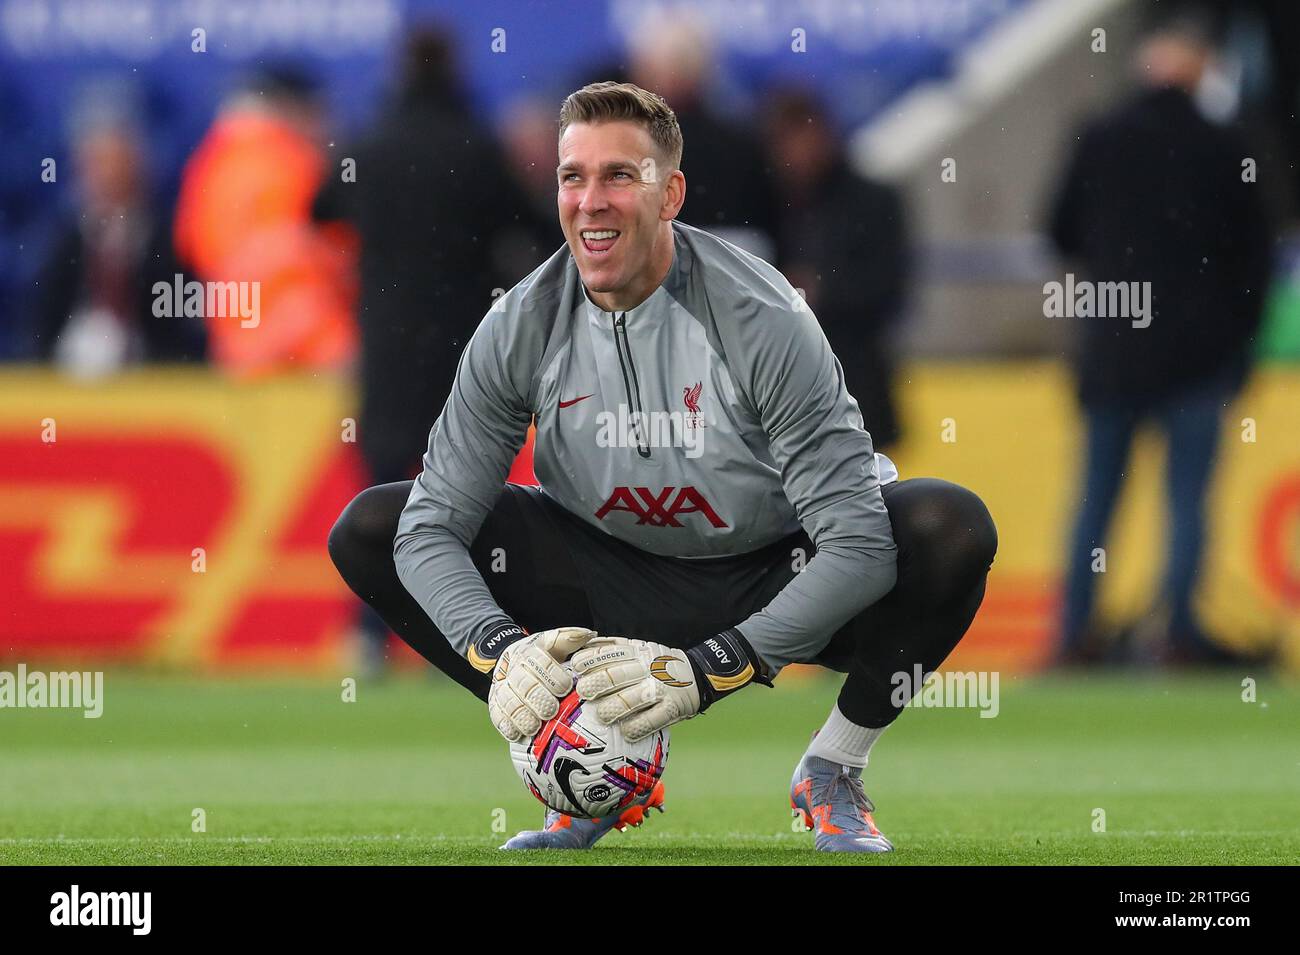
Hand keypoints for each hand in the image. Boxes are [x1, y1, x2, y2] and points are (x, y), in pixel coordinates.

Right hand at [486, 626, 596, 741]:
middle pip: (524, 685)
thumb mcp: (554, 643)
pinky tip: (517, 735)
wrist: (510, 662)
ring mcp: (502, 689)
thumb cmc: (541, 656)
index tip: (566, 687)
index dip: (553, 675)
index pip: (539, 662)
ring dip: (522, 716)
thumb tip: (589, 633)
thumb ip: (570, 638)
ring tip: (535, 727)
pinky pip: (497, 717)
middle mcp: (513, 671)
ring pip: (509, 702)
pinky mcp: (495, 706)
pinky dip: (507, 727)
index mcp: (529, 653)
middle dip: (538, 698)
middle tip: (551, 710)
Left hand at [570, 638, 702, 742]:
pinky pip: (651, 720)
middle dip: (596, 684)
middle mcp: (647, 667)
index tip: (575, 668)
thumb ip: (613, 649)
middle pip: (615, 675)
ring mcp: (660, 688)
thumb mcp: (638, 649)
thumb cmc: (657, 665)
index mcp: (636, 651)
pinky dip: (636, 727)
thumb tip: (577, 650)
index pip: (608, 651)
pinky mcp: (672, 708)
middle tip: (584, 692)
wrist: (697, 675)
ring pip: (631, 699)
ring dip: (613, 708)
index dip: (589, 659)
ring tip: (602, 716)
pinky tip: (625, 732)